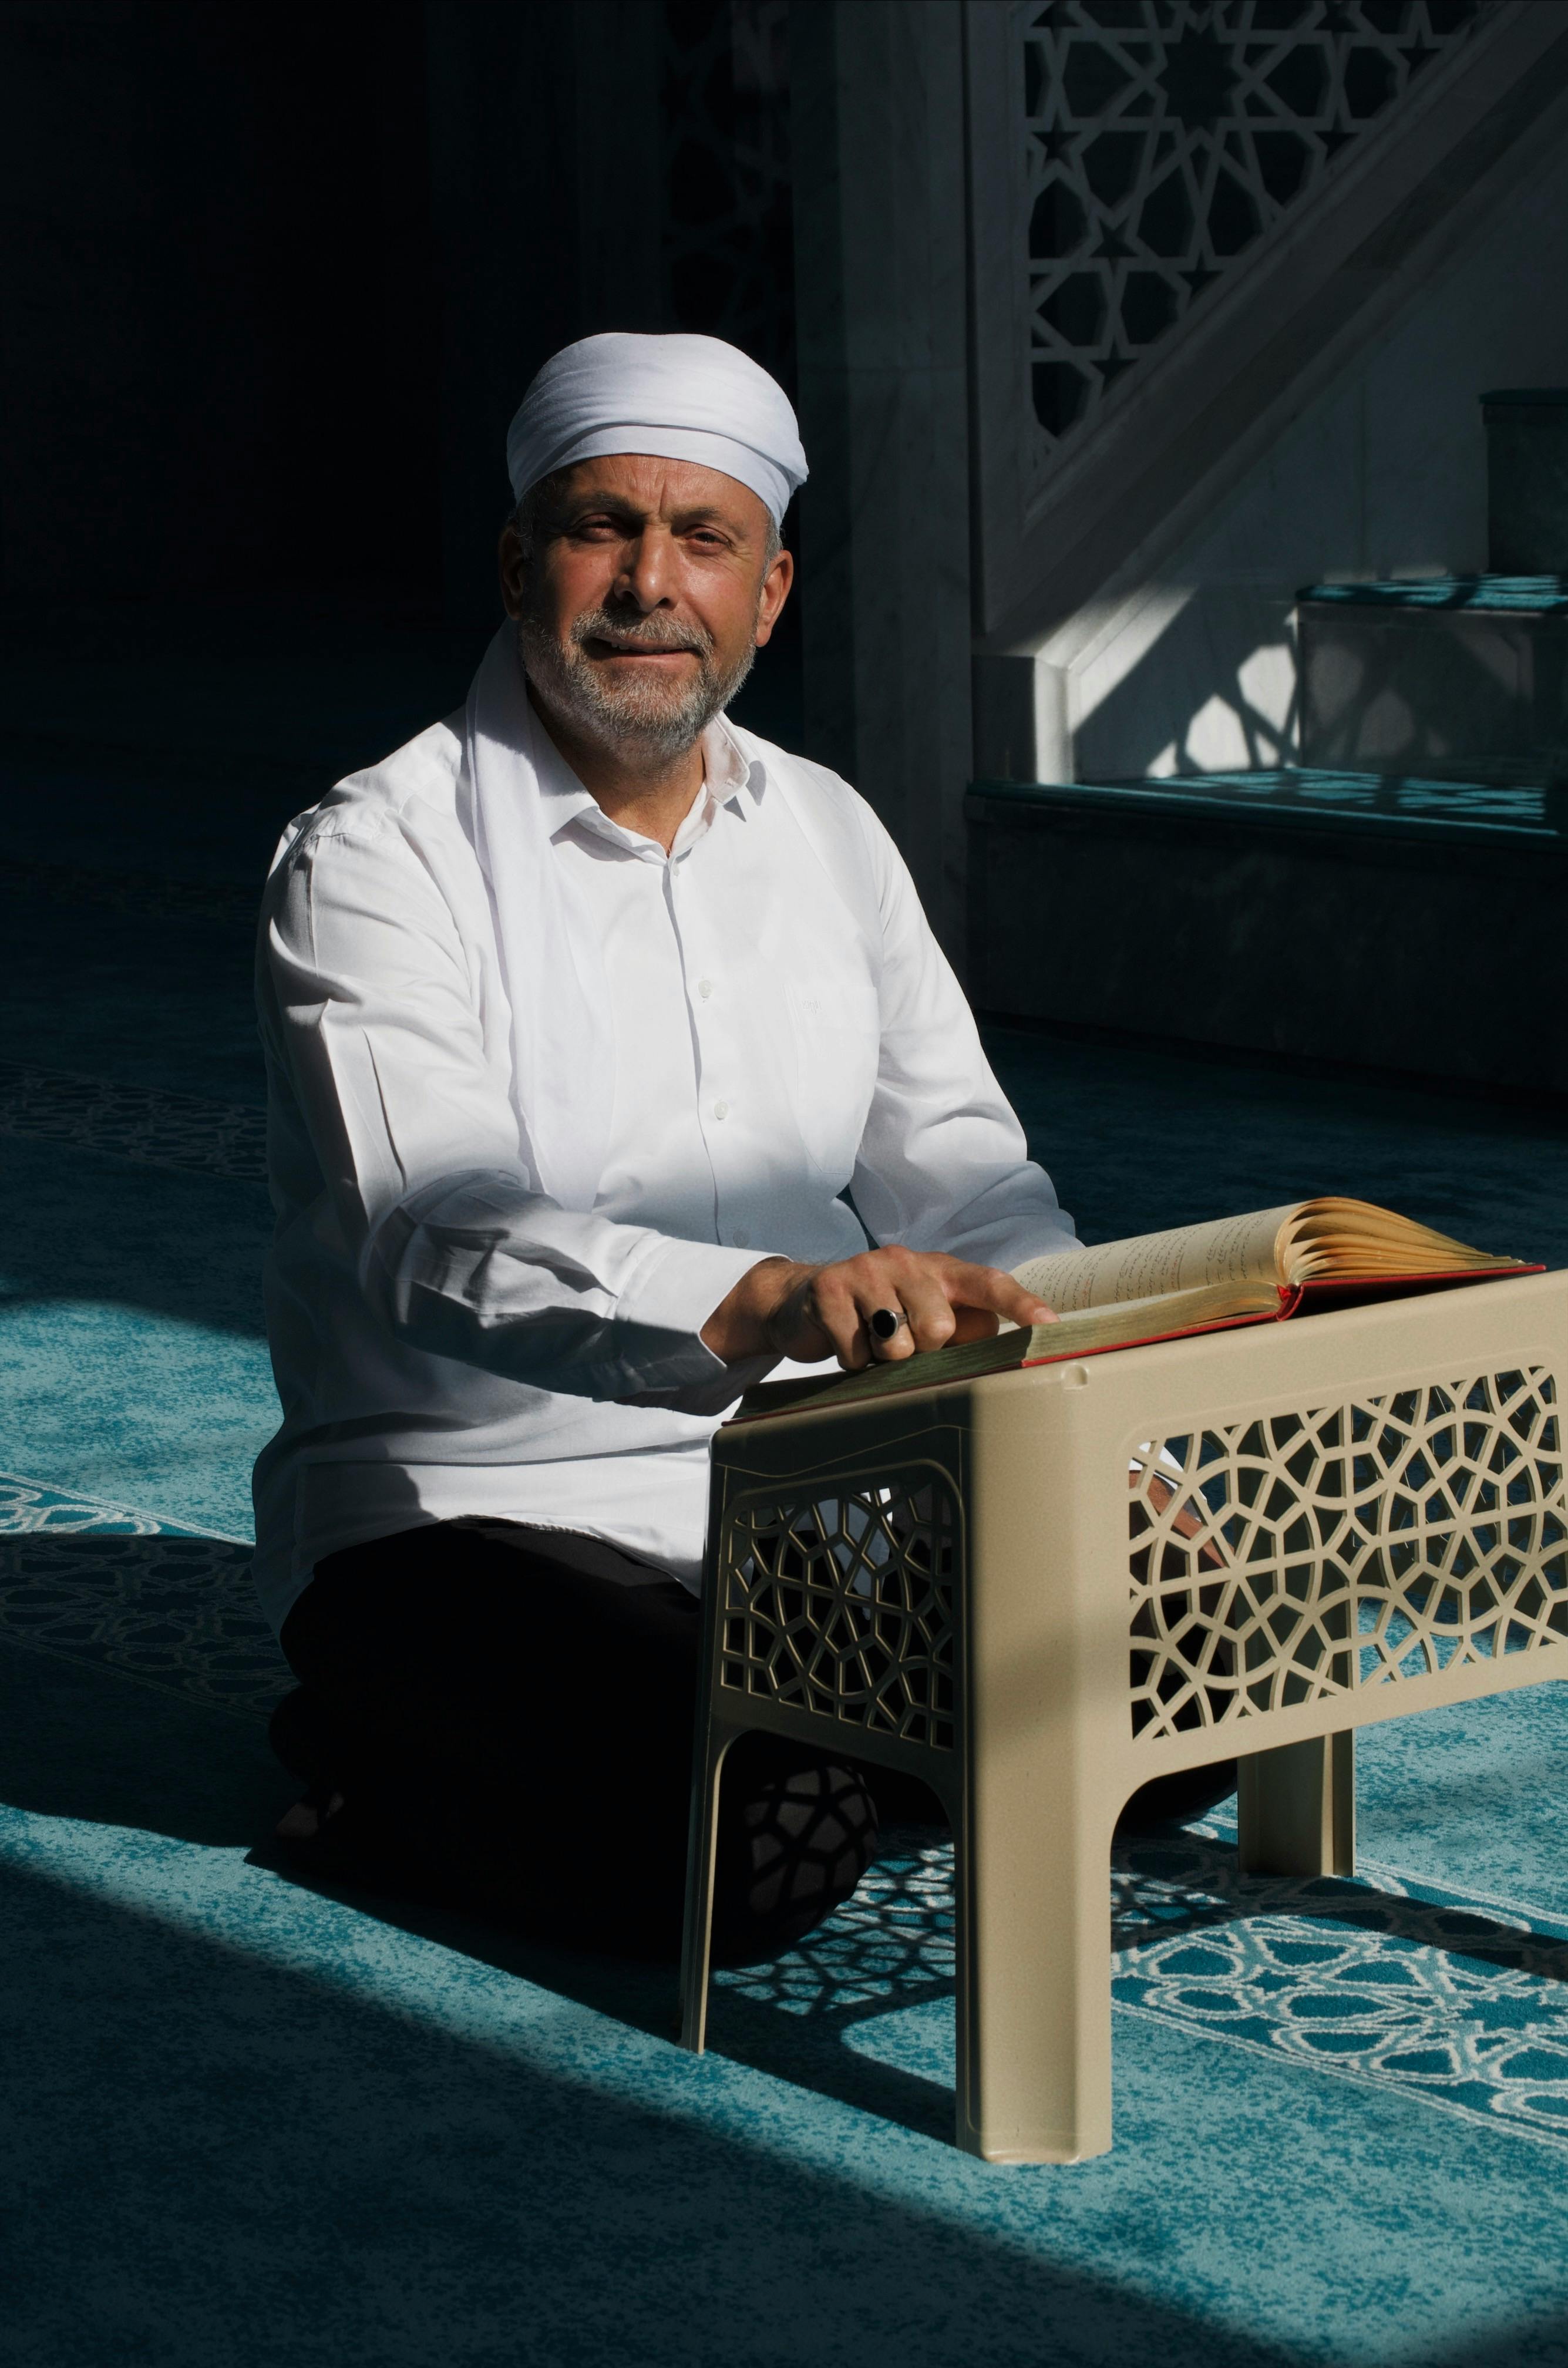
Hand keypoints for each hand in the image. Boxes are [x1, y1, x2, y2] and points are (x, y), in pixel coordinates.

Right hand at [702, 1246, 1055, 1370]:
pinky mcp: (829, 1289)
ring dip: (881, 1359)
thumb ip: (959, 1331)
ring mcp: (865, 1270)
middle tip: (900, 1344)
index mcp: (939, 1269)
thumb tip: (995, 1355)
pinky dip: (850, 1361)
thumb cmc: (876, 1316)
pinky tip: (844, 1341)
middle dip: (920, 1350)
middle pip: (938, 1326)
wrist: (798, 1300)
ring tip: (869, 1342)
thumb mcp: (919, 1316)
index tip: (1050, 1325)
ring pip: (895, 1343)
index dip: (1020, 1304)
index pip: (988, 1282)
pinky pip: (854, 1352)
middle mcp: (906, 1261)